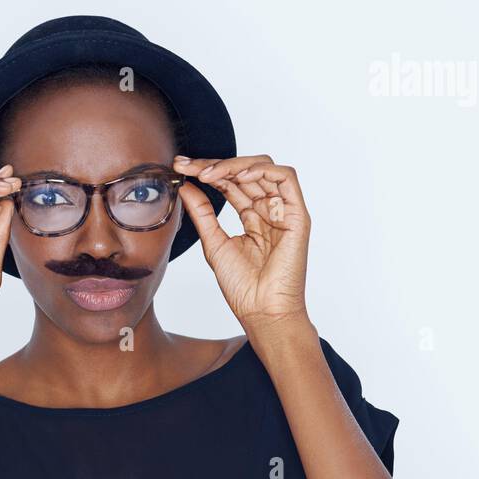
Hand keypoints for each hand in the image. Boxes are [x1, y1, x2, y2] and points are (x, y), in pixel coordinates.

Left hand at [173, 154, 310, 329]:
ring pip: (264, 169)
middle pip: (245, 172)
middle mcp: (269, 210)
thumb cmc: (243, 288)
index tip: (181, 168)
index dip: (207, 171)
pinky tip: (239, 176)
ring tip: (209, 174)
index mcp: (252, 217)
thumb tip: (186, 186)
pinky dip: (263, 171)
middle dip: (214, 164)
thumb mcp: (214, 244)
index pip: (230, 183)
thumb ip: (202, 213)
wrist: (263, 313)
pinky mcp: (297, 216)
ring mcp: (284, 211)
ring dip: (234, 165)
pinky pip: (286, 179)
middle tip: (188, 166)